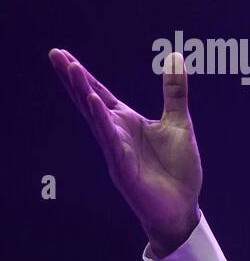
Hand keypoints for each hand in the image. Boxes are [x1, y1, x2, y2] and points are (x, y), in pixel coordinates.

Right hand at [49, 48, 202, 255]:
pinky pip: (110, 141)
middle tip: (56, 53)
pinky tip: (93, 103)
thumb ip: (175, 92)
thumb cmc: (178, 169)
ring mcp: (116, 151)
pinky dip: (102, 122)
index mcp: (127, 122)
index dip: (84, 75)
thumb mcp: (179, 123)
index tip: (64, 53)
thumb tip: (175, 56)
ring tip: (72, 69)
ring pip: (95, 117)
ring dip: (84, 93)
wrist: (182, 207)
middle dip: (73, 78)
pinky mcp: (122, 168)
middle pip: (89, 100)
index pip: (100, 93)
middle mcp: (116, 134)